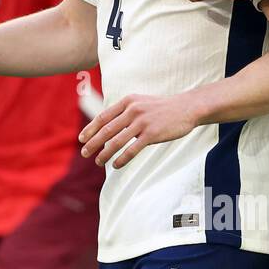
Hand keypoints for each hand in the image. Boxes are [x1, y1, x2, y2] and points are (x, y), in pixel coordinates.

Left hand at [78, 93, 202, 168]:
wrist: (187, 108)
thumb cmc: (163, 108)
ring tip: (98, 162)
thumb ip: (126, 111)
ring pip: (117, 141)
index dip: (90, 129)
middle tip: (84, 153)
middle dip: (93, 143)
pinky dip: (122, 159)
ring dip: (105, 153)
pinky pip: (132, 149)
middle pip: (106, 130)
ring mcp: (142, 122)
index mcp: (128, 102)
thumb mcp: (142, 103)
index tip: (82, 139)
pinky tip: (116, 165)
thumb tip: (110, 125)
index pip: (103, 117)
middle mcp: (132, 110)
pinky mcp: (152, 134)